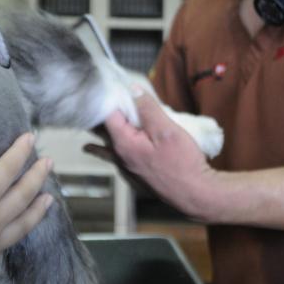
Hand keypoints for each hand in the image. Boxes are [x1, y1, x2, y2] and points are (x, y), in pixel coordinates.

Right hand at [0, 133, 53, 283]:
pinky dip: (22, 232)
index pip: (6, 170)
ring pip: (23, 223)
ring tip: (50, 198)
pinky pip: (11, 243)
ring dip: (38, 207)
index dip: (19, 152)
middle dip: (37, 176)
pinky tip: (21, 230)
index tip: (31, 137)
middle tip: (49, 162)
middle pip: (22, 195)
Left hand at [93, 89, 219, 220]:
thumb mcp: (166, 130)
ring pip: (108, 150)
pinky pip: (118, 162)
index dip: (111, 100)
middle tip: (89, 110)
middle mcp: (121, 158)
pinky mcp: (136, 178)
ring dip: (100, 140)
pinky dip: (111, 154)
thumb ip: (148, 109)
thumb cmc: (183, 163)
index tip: (113, 89)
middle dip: (98, 122)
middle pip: (103, 134)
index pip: (108, 116)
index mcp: (124, 144)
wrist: (195, 195)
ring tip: (87, 138)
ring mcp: (128, 170)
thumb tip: (132, 89)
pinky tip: (108, 153)